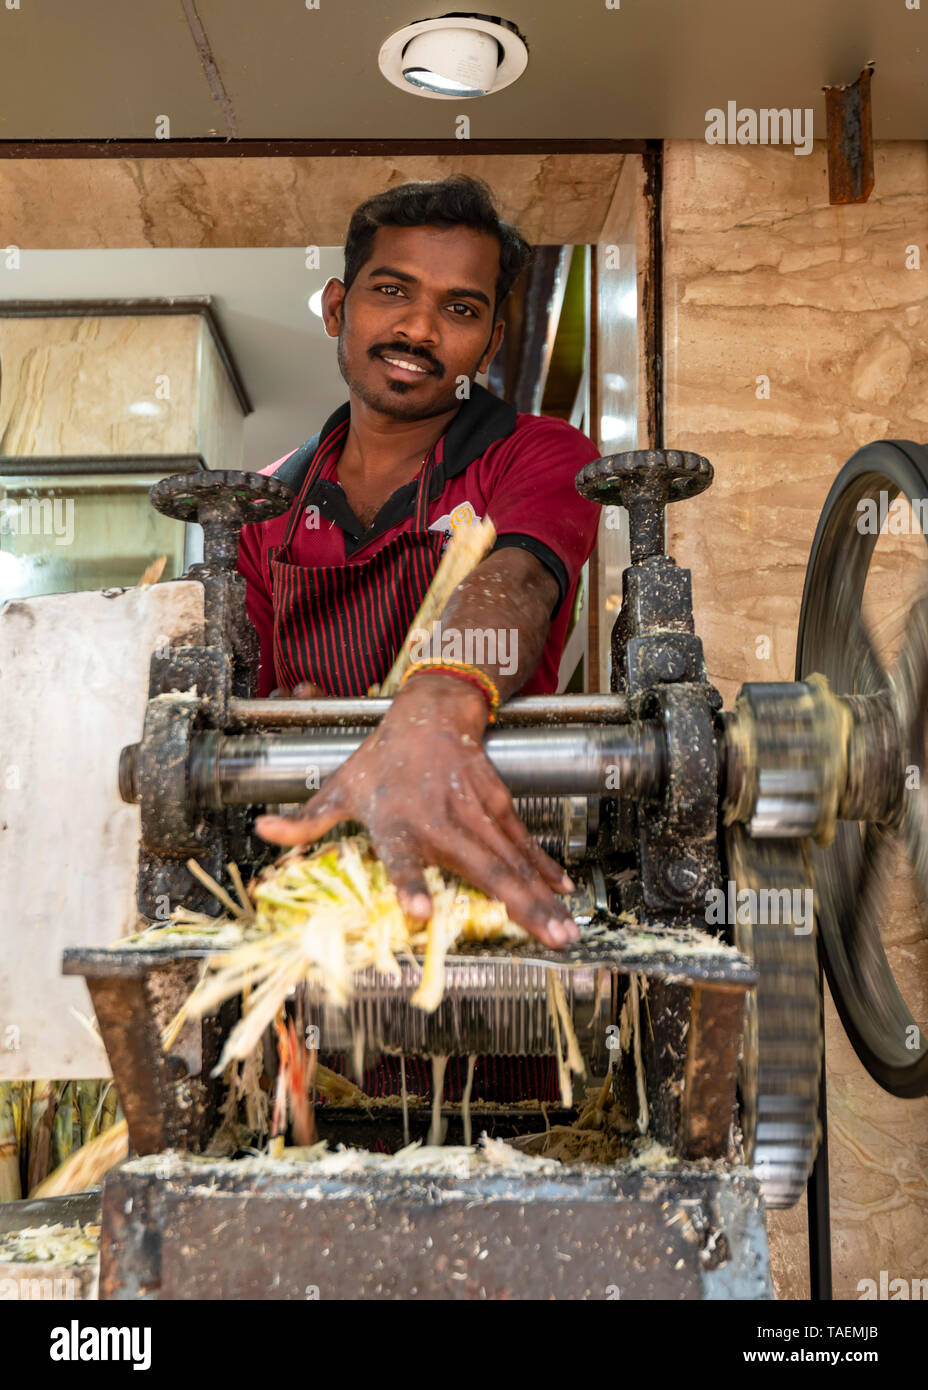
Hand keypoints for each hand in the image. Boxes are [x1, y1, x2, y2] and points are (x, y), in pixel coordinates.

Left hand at [255, 672, 578, 948]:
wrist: (431, 711)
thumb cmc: (382, 758)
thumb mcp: (339, 786)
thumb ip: (306, 820)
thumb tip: (261, 833)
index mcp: (396, 820)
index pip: (400, 857)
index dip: (409, 884)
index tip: (421, 914)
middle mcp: (439, 817)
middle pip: (479, 866)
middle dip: (516, 904)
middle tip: (545, 938)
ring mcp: (474, 809)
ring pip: (510, 859)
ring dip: (539, 896)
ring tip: (564, 929)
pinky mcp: (497, 802)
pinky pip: (522, 841)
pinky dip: (543, 867)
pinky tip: (563, 893)